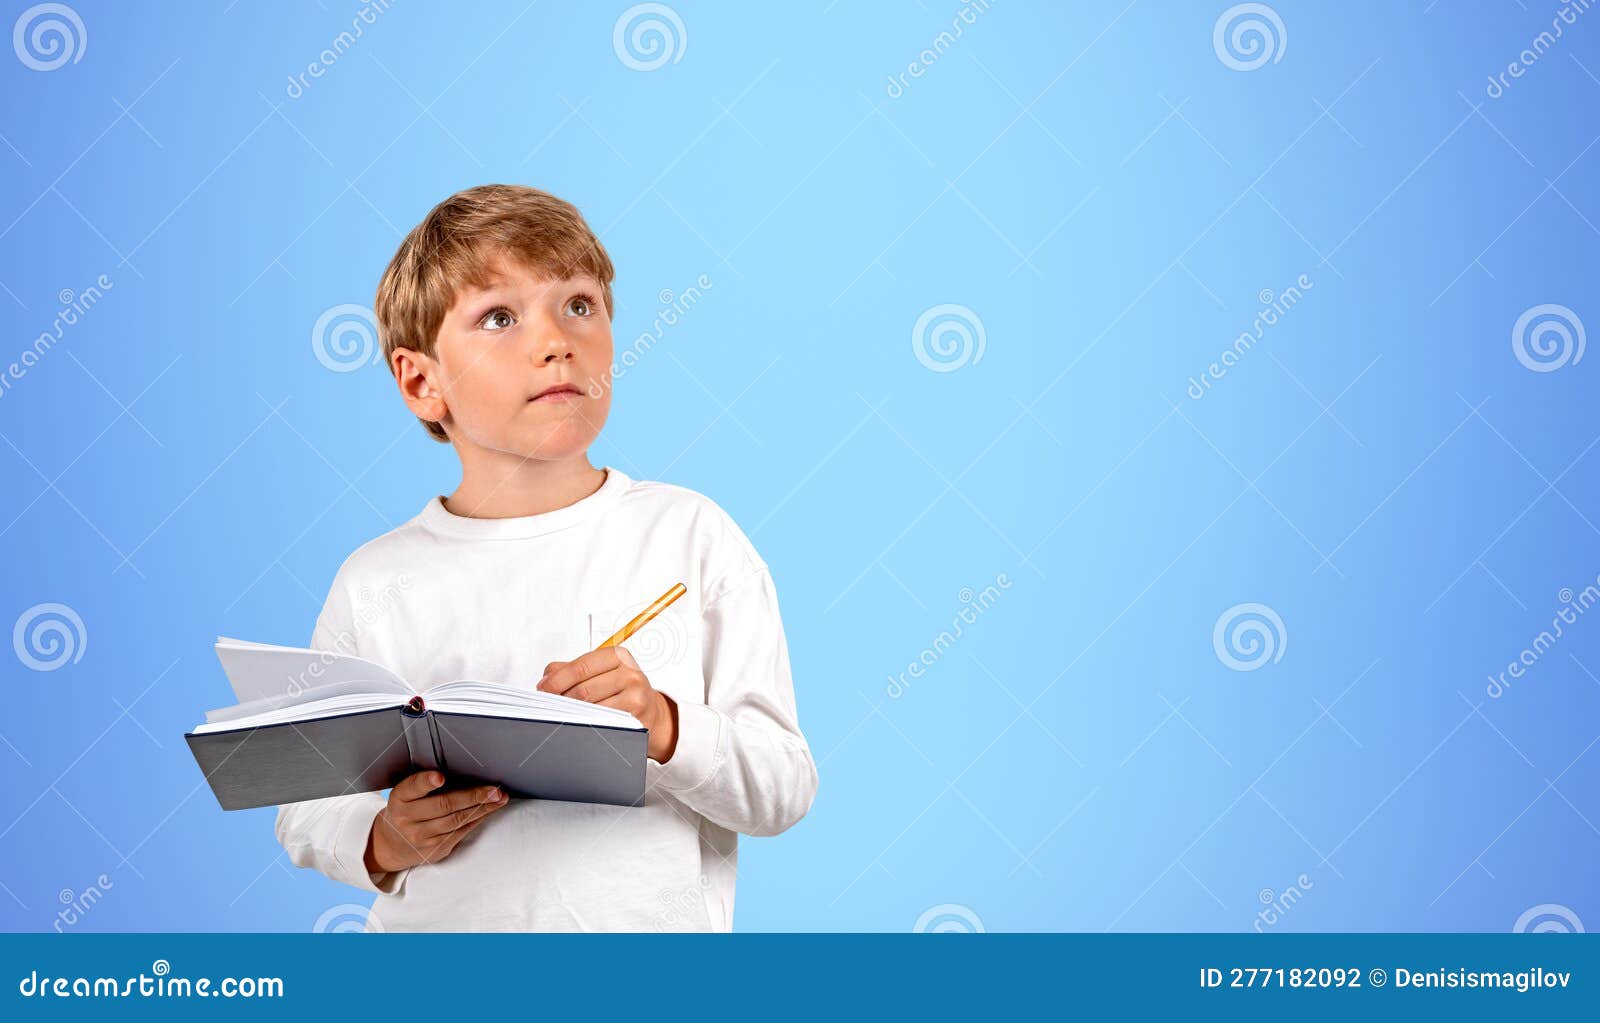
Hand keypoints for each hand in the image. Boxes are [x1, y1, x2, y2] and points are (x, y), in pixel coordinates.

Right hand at [363, 770, 508, 875]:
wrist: (391, 844)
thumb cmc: (406, 809)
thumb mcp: (406, 794)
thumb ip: (424, 784)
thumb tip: (463, 769)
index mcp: (399, 798)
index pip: (411, 787)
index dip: (426, 782)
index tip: (440, 777)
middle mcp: (407, 819)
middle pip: (443, 805)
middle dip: (472, 796)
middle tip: (494, 790)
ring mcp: (421, 837)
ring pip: (456, 820)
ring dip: (482, 808)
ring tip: (499, 798)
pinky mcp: (434, 850)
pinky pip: (460, 832)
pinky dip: (477, 819)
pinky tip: (489, 810)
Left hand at [537, 646, 678, 761]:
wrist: (650, 709)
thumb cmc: (618, 688)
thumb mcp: (599, 671)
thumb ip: (570, 669)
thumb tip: (546, 678)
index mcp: (618, 655)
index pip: (580, 667)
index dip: (556, 680)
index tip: (542, 690)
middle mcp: (630, 673)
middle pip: (583, 691)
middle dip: (560, 701)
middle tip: (548, 707)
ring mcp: (635, 696)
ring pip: (591, 709)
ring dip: (571, 715)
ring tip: (561, 716)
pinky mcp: (637, 718)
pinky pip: (602, 723)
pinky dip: (586, 724)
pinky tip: (579, 724)